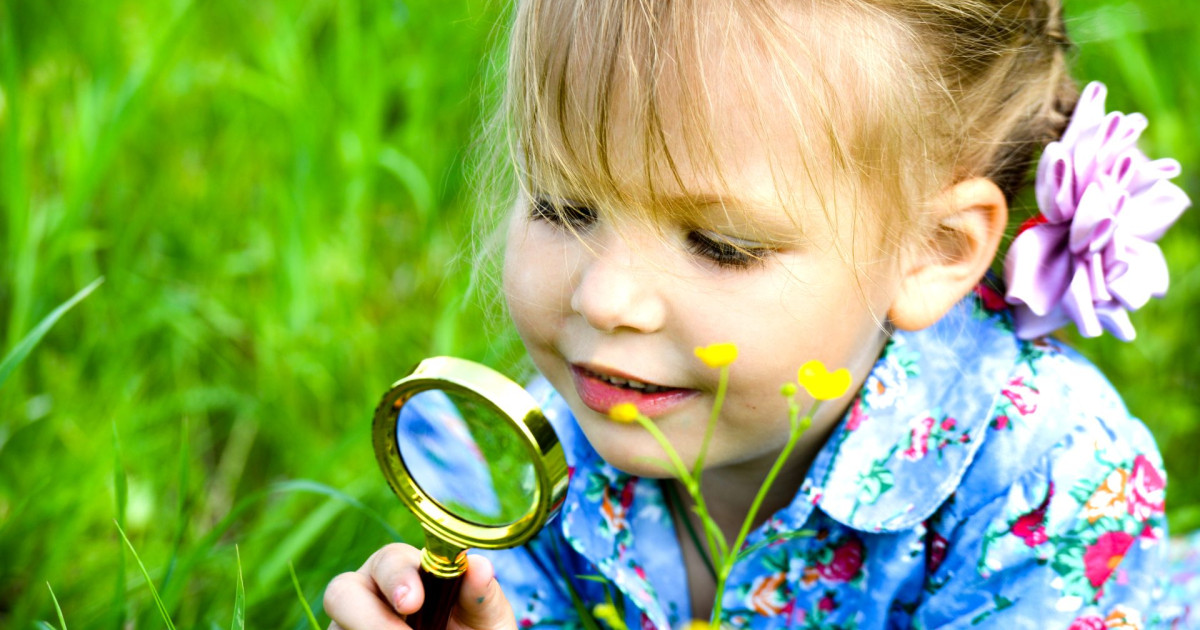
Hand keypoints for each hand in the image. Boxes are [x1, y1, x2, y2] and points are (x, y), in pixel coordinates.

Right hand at [324, 543, 515, 629]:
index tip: (412, 603)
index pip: (389, 560)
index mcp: (406, 572)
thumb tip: (479, 566)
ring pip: (336, 625)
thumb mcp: (485, 619)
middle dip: (366, 615)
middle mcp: (371, 594)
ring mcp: (352, 623)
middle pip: (343, 590)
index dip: (397, 578)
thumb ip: (480, 596)